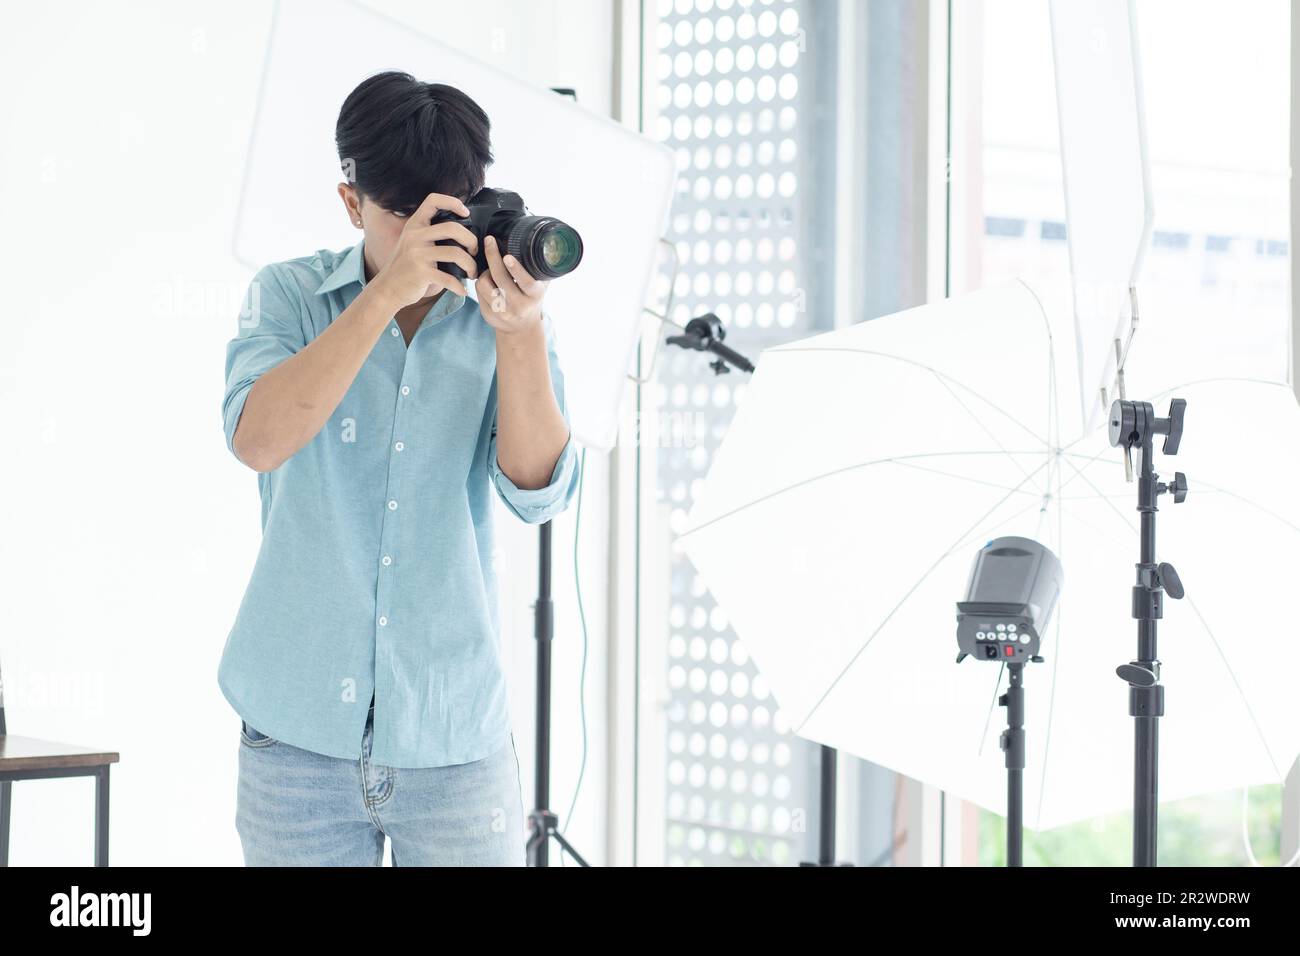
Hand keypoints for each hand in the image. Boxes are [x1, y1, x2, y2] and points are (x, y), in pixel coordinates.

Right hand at [372, 192, 479, 307]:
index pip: (433, 201)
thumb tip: (462, 233)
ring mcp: (417, 254)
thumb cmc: (406, 267)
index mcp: (415, 225)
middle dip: (471, 240)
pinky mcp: (421, 273)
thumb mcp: (413, 243)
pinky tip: (462, 290)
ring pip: (456, 253)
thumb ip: (431, 235)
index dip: (452, 202)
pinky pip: (449, 278)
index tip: (465, 213)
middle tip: (474, 251)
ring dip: (470, 265)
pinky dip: (459, 286)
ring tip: (472, 273)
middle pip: (452, 228)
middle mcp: (415, 236)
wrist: (388, 288)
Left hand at [475, 234, 548, 334]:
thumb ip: (542, 268)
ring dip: (485, 272)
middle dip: (493, 256)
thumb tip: (546, 244)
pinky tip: (488, 282)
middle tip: (489, 241)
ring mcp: (503, 311)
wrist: (522, 328)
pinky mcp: (489, 315)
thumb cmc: (531, 299)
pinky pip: (478, 291)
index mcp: (534, 295)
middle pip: (500, 278)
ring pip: (484, 283)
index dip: (516, 269)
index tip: (508, 256)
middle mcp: (519, 305)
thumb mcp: (542, 286)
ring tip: (492, 270)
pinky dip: (481, 282)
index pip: (526, 282)